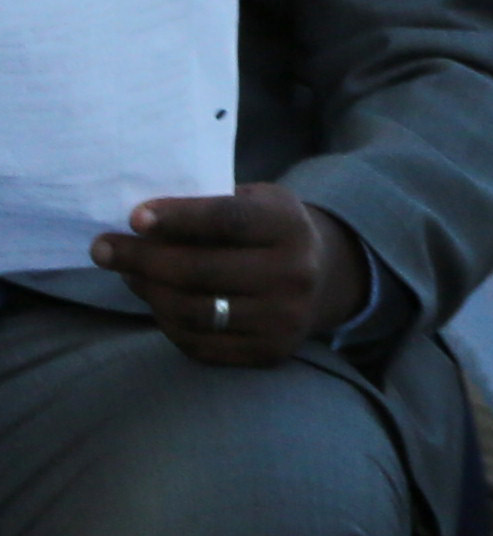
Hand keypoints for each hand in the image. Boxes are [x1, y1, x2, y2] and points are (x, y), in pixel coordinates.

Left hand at [94, 186, 369, 366]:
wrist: (324, 279)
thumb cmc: (271, 233)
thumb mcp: (257, 204)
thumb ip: (212, 208)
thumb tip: (142, 224)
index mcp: (291, 227)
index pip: (228, 220)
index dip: (178, 218)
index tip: (134, 217)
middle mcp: (294, 273)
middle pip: (200, 269)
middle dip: (142, 258)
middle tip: (103, 248)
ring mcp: (282, 317)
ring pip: (192, 310)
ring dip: (148, 291)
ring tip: (129, 273)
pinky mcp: (267, 351)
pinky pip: (198, 342)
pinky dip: (166, 321)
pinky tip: (155, 301)